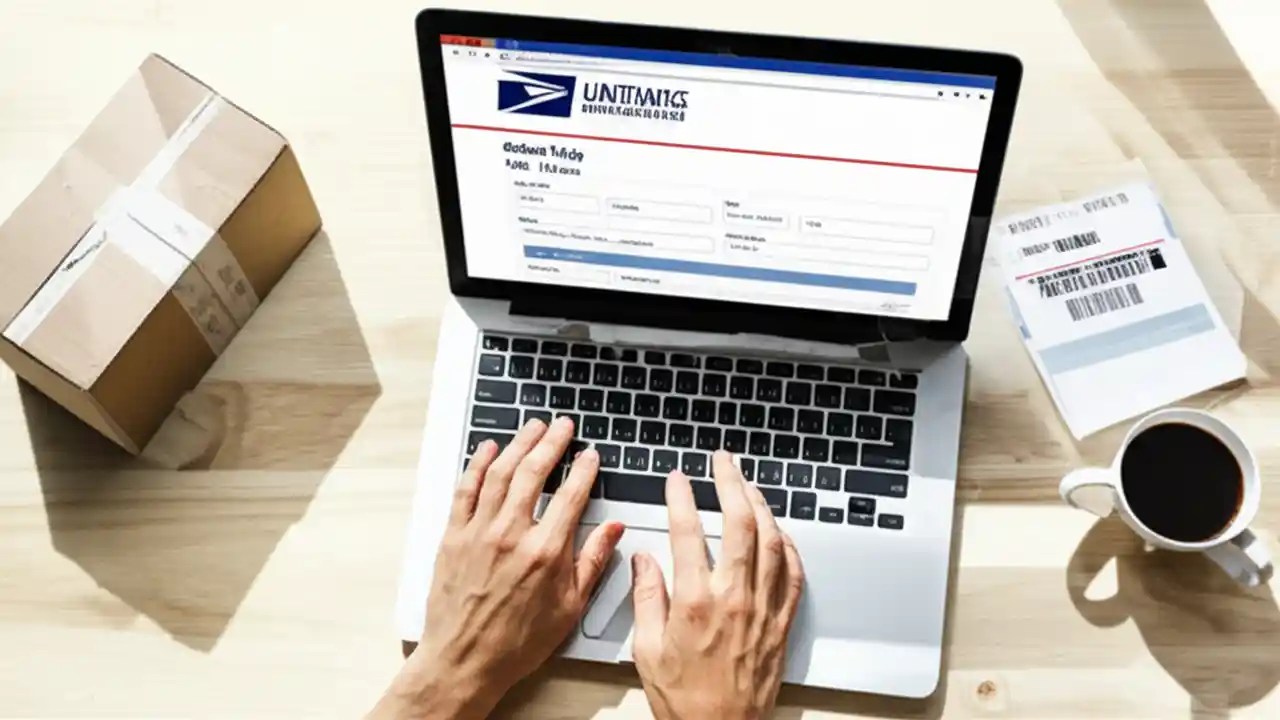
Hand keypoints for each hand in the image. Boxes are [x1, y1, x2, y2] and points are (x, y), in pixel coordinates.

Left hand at [372, 418, 623, 718]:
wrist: (465, 660)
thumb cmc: (518, 641)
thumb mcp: (570, 607)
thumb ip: (592, 562)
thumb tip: (613, 530)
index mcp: (546, 551)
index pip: (571, 495)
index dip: (584, 469)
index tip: (590, 454)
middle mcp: (512, 534)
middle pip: (534, 472)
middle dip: (552, 443)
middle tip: (563, 425)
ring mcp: (479, 531)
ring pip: (500, 473)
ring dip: (518, 444)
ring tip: (533, 427)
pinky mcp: (454, 536)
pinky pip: (465, 490)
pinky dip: (477, 465)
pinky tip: (487, 450)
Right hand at [631, 451, 804, 719]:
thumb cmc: (684, 699)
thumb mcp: (647, 649)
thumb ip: (646, 597)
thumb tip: (643, 560)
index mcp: (694, 601)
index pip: (687, 531)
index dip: (681, 496)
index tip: (677, 479)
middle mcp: (734, 597)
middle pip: (739, 522)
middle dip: (731, 482)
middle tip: (723, 461)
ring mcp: (763, 607)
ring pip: (772, 539)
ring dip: (761, 505)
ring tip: (749, 485)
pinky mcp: (782, 622)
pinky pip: (794, 572)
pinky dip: (788, 545)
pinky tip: (778, 531)